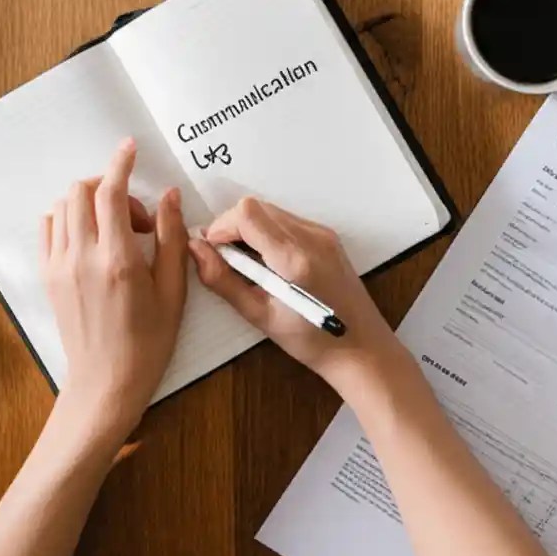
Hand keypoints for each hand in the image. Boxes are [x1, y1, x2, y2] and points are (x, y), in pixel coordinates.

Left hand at [40, 138, 188, 435]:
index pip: (111, 192)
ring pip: (64, 206)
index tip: (130, 148)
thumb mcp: (173, 291)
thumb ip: (172, 239)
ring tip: (117, 232)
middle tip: (138, 218)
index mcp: (118, 261)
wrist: (106, 381)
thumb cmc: (147, 342)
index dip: (121, 163)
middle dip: (110, 188)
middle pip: (82, 191)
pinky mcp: (48, 276)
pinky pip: (49, 228)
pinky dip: (68, 219)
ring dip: (90, 203)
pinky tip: (92, 239)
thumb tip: (170, 197)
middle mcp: (82, 258)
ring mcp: (59, 266)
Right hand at [188, 198, 410, 393]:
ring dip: (250, 229)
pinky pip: (288, 221)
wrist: (361, 347)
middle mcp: (311, 237)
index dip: (222, 227)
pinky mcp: (328, 237)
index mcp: (294, 258)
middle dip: (232, 227)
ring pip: (272, 211)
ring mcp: (323, 234)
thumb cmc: (311, 341)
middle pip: (257, 207)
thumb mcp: (260, 316)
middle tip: (226, 260)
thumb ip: (223, 280)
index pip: (247, 213)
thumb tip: (195, 250)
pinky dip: (270, 233)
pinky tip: (270, 264)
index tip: (214, 251)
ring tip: (248, 265)